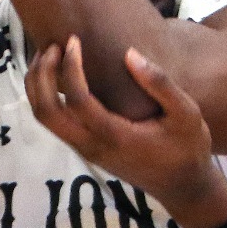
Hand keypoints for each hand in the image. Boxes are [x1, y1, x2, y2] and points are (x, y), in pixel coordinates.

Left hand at [27, 37, 226, 227]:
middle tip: (53, 45)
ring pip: (44, 119)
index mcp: (115, 136)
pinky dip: (45, 96)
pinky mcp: (85, 148)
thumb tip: (129, 53)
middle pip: (46, 112)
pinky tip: (57, 72)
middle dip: (41, 75)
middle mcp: (92, 146)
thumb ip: (160, 84)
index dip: (70, 67)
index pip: (77, 100)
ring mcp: (85, 150)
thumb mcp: (187, 114)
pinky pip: (54, 122)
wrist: (182, 187)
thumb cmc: (188, 148)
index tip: (73, 41)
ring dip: (38, 86)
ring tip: (49, 54)